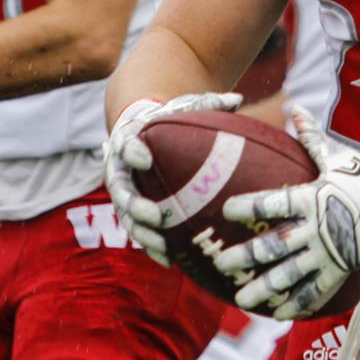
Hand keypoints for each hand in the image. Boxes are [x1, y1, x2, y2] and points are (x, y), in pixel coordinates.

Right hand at [102, 93, 241, 263]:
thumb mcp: (184, 107)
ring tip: (162, 246)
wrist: (143, 130)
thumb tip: (238, 99)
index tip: (144, 158)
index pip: (125, 145)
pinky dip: (151, 246)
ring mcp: (124, 192)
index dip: (132, 152)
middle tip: (156, 215)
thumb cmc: (168, 119)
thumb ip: (208, 104)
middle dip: (135, 205)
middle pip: (121, 190)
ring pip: (126, 217)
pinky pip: (139, 231)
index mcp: (130, 140)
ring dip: (142, 234)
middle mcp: (120, 169)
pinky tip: (169, 260)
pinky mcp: (132, 210)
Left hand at [215, 107, 359, 318]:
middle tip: (220, 263)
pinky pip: (316, 290)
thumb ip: (310, 138)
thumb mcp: (337, 158)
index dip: (249, 206)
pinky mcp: (339, 270)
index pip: (274, 202)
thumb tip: (294, 107)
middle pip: (275, 244)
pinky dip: (297, 304)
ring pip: (290, 274)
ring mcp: (327, 252)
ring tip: (241, 300)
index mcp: (313, 198)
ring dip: (264, 287)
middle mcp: (316, 228)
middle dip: (246, 255)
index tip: (225, 210)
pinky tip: (277, 313)